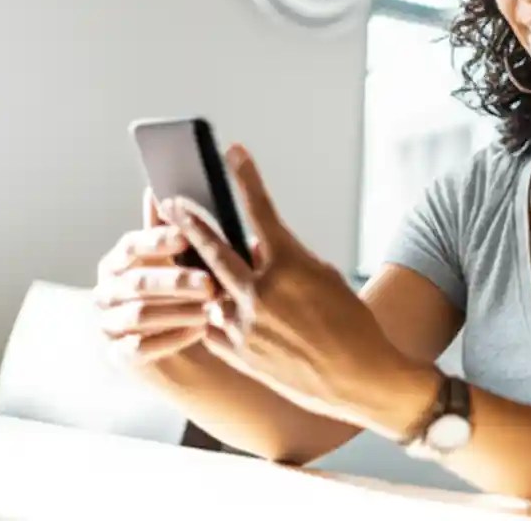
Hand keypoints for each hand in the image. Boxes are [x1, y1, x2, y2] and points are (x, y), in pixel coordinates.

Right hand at [94, 188, 216, 364]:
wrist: (190, 348)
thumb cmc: (187, 294)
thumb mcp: (184, 261)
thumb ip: (172, 230)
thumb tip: (158, 192)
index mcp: (118, 260)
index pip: (131, 245)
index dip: (157, 240)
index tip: (187, 238)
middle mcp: (106, 290)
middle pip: (137, 281)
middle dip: (176, 282)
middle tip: (210, 284)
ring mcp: (108, 323)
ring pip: (138, 314)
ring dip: (178, 311)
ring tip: (210, 310)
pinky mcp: (117, 355)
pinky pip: (138, 347)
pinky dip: (171, 339)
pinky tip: (199, 332)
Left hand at [165, 145, 438, 438]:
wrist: (359, 378)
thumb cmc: (351, 323)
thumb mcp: (324, 277)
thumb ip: (284, 259)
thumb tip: (252, 249)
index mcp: (289, 266)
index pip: (261, 210)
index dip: (246, 177)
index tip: (233, 152)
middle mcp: (261, 292)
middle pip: (212, 247)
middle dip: (188, 222)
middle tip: (170, 202)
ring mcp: (244, 324)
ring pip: (208, 288)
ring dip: (201, 273)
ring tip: (186, 258)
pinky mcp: (237, 352)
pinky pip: (211, 324)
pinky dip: (214, 312)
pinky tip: (217, 307)